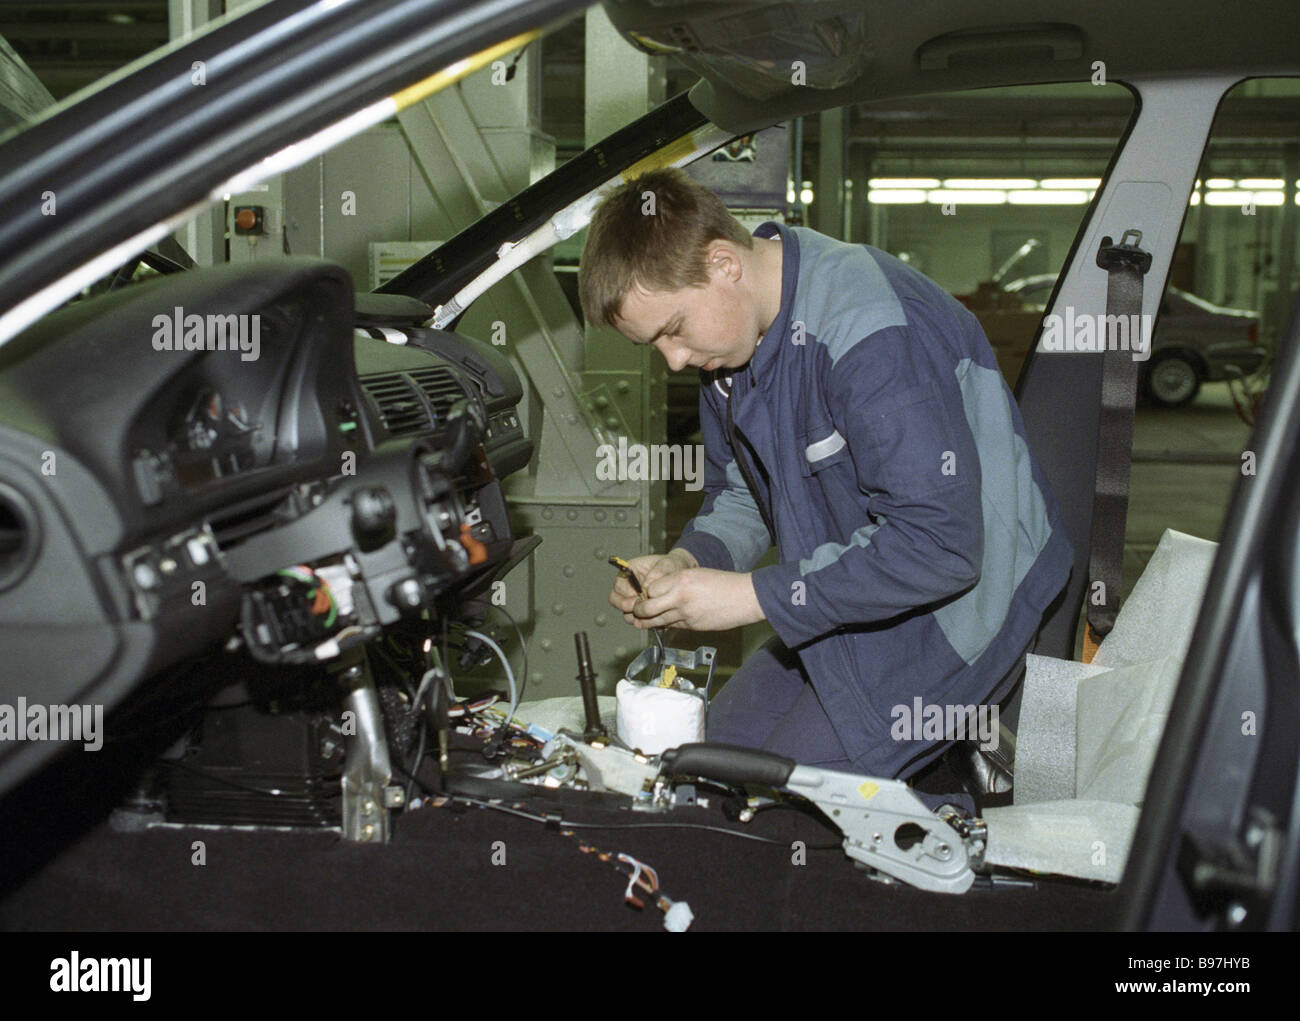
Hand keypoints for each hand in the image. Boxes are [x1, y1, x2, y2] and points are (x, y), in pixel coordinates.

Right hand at [608, 548, 696, 617]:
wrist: (681, 573)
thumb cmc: (671, 565)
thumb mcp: (666, 565)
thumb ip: (656, 574)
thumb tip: (646, 588)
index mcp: (628, 571)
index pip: (618, 585)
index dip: (626, 594)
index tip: (638, 598)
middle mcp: (627, 586)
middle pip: (616, 600)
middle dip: (627, 607)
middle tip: (640, 608)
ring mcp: (633, 599)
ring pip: (626, 612)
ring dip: (636, 616)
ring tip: (650, 614)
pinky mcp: (642, 610)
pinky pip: (638, 619)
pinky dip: (646, 622)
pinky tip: (657, 618)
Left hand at [631, 567, 765, 631]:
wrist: (745, 597)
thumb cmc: (724, 583)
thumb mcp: (696, 575)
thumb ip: (676, 582)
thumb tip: (659, 592)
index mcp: (681, 579)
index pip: (650, 588)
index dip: (645, 592)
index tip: (645, 593)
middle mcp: (680, 596)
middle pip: (647, 607)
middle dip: (638, 610)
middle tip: (636, 609)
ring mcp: (686, 613)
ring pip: (656, 621)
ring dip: (646, 622)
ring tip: (641, 620)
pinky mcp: (692, 626)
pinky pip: (672, 626)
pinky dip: (664, 625)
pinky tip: (661, 623)